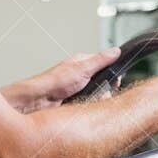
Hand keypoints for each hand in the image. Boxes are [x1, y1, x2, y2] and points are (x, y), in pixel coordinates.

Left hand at [4, 48, 120, 112]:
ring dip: (97, 99)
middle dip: (105, 89)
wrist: (41, 100)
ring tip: (91, 100)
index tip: (116, 81)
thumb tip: (116, 51)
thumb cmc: (56, 81)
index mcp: (83, 62)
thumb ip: (100, 60)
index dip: (112, 73)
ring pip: (97, 94)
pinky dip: (89, 106)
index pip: (105, 63)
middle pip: (103, 81)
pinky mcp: (75, 100)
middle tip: (103, 93)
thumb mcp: (83, 69)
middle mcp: (81, 74)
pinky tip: (85, 107)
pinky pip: (89, 103)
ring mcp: (78, 88)